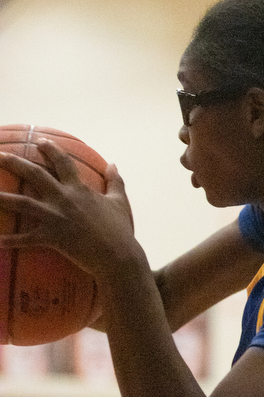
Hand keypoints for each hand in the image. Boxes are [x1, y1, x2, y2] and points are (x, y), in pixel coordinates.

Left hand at [0, 142, 139, 281]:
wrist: (117, 255)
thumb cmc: (120, 230)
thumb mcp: (119, 202)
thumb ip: (115, 181)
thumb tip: (113, 164)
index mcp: (80, 188)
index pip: (63, 162)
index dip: (50, 149)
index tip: (39, 141)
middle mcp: (64, 198)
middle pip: (35, 175)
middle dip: (15, 162)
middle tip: (0, 155)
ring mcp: (55, 217)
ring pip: (21, 203)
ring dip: (1, 197)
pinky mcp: (51, 238)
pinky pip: (25, 238)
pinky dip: (9, 239)